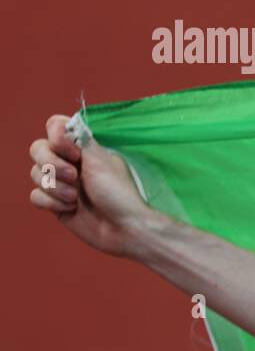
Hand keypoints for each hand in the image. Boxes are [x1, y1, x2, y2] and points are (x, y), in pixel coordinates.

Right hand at [28, 113, 154, 257]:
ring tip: (76, 198)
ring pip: (35, 174)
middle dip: (51, 164)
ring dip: (55, 187)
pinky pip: (35, 196)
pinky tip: (71, 209)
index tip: (73, 152)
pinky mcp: (55, 203)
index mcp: (84, 149)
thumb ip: (82, 140)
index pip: (55, 127)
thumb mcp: (102, 160)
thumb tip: (70, 122)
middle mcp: (70, 162)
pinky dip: (51, 202)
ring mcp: (61, 183)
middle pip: (38, 149)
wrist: (122, 229)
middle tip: (74, 177)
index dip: (57, 137)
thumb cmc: (118, 193)